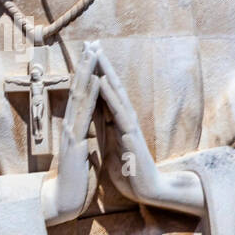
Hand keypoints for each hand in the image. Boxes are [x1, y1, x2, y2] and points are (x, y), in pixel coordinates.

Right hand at [40, 42, 99, 225]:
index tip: (93, 55)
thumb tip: (95, 120)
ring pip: (79, 96)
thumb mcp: (86, 151)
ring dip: (86, 73)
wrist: (63, 200)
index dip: (87, 74)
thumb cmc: (75, 178)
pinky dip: (90, 95)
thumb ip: (89, 134)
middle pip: (78, 89)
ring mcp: (71, 131)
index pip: (81, 96)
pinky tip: (95, 80)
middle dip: (86, 65)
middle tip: (92, 43)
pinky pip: (84, 114)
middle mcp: (70, 125)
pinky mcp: (75, 141)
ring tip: (92, 53)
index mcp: (75, 127)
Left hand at [96, 44, 203, 215]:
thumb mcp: (113, 150)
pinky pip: (117, 111)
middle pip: (112, 86)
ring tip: (96, 54)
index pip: (107, 93)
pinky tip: (101, 81)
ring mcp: (129, 125)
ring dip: (106, 72)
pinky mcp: (130, 135)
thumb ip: (108, 135)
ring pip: (116, 93)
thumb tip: (102, 127)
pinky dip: (109, 95)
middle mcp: (125, 118)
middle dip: (102, 65)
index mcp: (119, 122)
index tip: (87, 57)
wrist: (147, 191)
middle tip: (92, 43)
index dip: (97, 75)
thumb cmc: (130, 172)